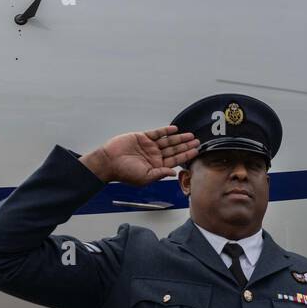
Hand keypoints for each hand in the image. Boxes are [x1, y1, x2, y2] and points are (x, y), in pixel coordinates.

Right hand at [80, 126, 198, 184]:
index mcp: (156, 166)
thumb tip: (173, 172)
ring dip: (179, 138)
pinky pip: (157, 133)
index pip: (175, 160)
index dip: (186, 155)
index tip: (196, 151)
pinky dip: (166, 131)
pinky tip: (174, 129)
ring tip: (190, 135)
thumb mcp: (145, 177)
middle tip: (197, 141)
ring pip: (168, 141)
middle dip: (186, 146)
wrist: (109, 162)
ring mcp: (149, 146)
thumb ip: (160, 174)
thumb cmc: (124, 173)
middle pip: (174, 149)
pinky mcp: (143, 137)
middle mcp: (155, 156)